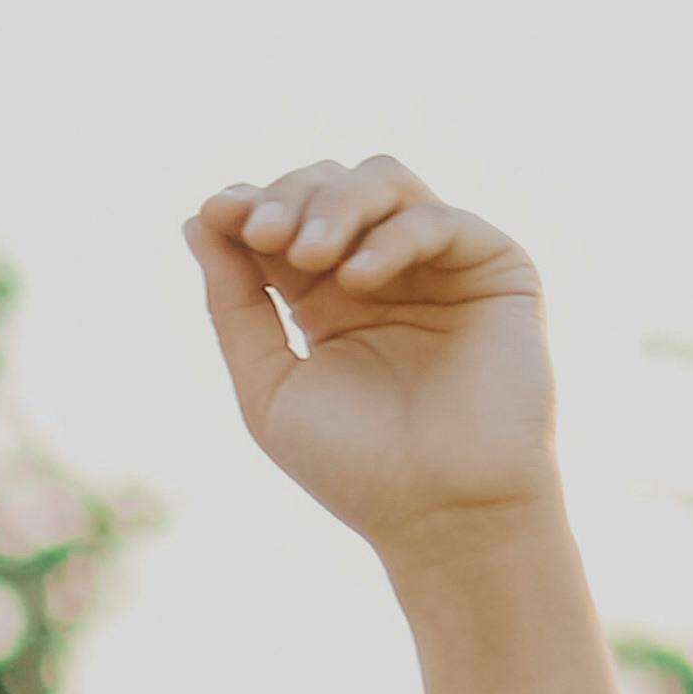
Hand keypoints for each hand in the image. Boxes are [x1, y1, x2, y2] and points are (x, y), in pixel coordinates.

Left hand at [188, 158, 559, 556]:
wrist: (442, 514)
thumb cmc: (356, 467)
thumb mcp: (269, 384)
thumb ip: (234, 304)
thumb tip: (196, 220)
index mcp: (325, 297)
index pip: (282, 220)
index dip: (246, 206)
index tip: (215, 213)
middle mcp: (381, 270)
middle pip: (328, 185)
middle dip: (288, 198)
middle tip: (263, 236)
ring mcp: (439, 264)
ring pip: (383, 179)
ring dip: (334, 203)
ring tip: (305, 254)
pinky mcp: (496, 267)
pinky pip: (438, 218)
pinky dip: (391, 237)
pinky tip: (358, 281)